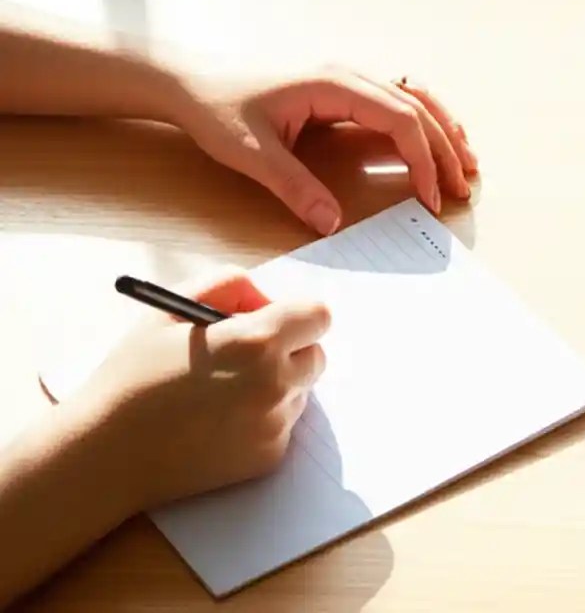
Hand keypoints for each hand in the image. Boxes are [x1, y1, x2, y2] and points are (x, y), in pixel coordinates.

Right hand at [79, 267, 330, 509]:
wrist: (107, 453)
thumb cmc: (134, 375)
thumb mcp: (172, 308)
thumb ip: (229, 286)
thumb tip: (268, 300)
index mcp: (256, 342)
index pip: (318, 316)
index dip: (296, 315)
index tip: (272, 321)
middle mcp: (276, 384)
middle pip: (316, 355)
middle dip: (290, 349)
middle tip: (245, 355)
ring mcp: (275, 425)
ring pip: (300, 391)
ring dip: (276, 384)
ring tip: (221, 390)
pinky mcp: (270, 457)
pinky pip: (282, 425)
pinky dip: (261, 418)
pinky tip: (218, 422)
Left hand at [180, 68, 478, 234]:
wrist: (190, 82)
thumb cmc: (216, 109)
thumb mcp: (250, 153)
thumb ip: (293, 187)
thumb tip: (332, 224)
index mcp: (333, 84)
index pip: (398, 118)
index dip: (422, 158)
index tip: (430, 196)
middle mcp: (348, 75)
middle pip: (418, 107)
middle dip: (445, 149)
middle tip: (462, 189)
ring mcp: (348, 80)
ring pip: (416, 98)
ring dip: (445, 130)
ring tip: (468, 163)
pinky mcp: (344, 90)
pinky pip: (399, 100)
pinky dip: (426, 120)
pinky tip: (438, 139)